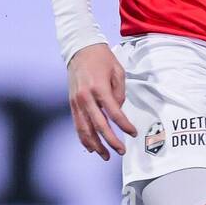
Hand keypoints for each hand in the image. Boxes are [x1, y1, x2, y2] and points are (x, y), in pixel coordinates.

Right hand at [67, 43, 136, 159]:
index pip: (114, 113)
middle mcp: (86, 97)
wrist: (80, 49)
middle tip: (121, 151)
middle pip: (99, 125)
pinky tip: (90, 147)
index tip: (133, 133)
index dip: (125, 126)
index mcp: (99, 88)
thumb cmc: (102, 59)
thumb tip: (118, 111)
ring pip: (85, 129)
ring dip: (95, 145)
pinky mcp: (72, 103)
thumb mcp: (118, 72)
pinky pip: (77, 124)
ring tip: (105, 155)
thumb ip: (120, 93)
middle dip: (111, 141)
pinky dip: (83, 137)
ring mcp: (77, 101)